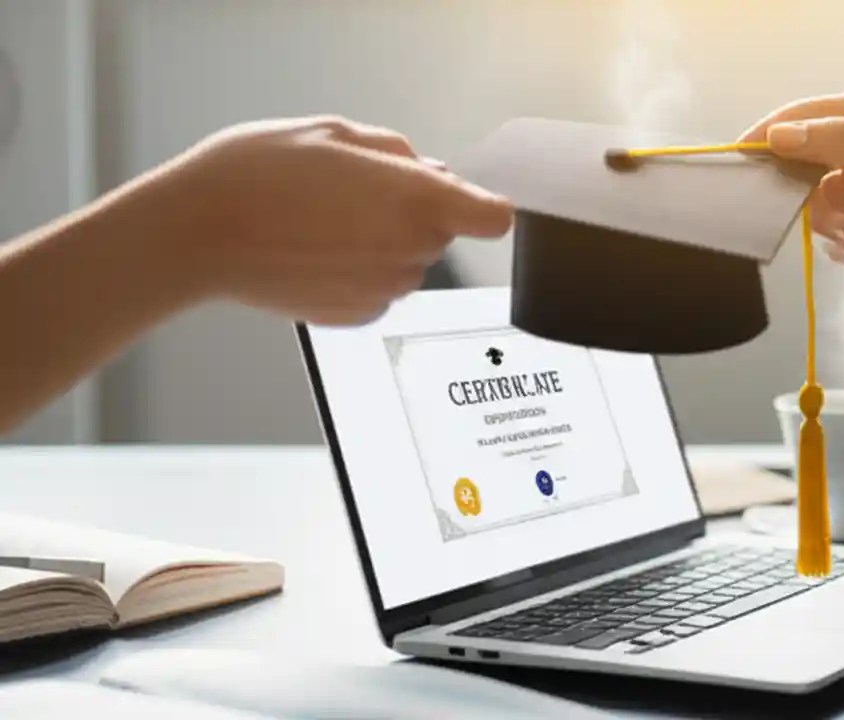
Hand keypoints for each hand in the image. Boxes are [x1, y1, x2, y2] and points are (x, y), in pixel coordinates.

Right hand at [141, 116, 512, 324]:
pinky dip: (357, 274)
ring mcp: (387, 289)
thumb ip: (397, 154)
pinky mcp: (358, 316)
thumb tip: (427, 169)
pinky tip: (315, 253)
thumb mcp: (335, 133)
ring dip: (382, 244)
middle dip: (413, 214)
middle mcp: (413, 250)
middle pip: (442, 234)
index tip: (459, 199)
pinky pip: (377, 289)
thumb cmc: (258, 174)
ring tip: (323, 222)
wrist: (199, 234)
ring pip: (407, 262)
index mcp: (419, 200)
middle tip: (352, 193)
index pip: (494, 218)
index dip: (479, 205)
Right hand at [739, 86, 843, 299]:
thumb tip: (779, 137)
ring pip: (819, 210)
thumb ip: (842, 141)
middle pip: (805, 168)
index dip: (772, 134)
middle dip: (811, 195)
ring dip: (839, 227)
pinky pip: (836, 239)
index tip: (741, 158)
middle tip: (824, 212)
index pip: (809, 115)